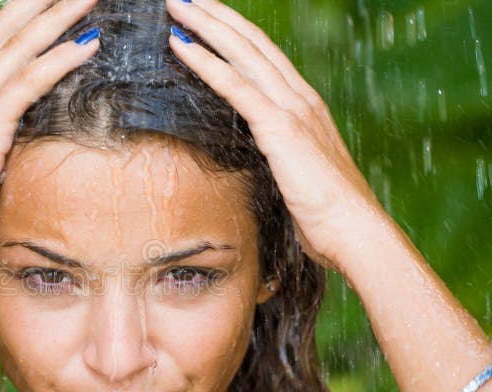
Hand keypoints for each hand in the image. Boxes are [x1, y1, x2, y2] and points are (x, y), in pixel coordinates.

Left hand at [166, 0, 385, 271]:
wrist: (354, 231)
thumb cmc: (327, 214)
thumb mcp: (299, 175)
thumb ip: (282, 156)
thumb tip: (266, 160)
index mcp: (305, 106)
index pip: (265, 57)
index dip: (235, 33)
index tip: (208, 17)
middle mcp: (300, 98)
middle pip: (252, 42)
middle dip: (217, 16)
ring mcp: (292, 109)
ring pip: (242, 52)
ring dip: (206, 25)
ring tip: (176, 5)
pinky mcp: (280, 127)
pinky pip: (235, 85)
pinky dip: (205, 62)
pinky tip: (181, 45)